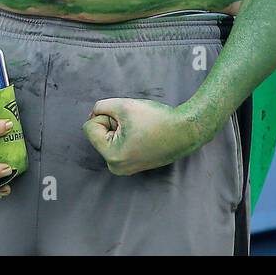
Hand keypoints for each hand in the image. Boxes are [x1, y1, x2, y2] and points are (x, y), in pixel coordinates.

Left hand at [82, 98, 205, 175]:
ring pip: (110, 138)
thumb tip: (93, 114)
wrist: (185, 131)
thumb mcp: (123, 105)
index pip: (90, 127)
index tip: (124, 117)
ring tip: (140, 128)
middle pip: (99, 134)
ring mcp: (125, 169)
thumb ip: (101, 107)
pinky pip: (120, 145)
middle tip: (134, 122)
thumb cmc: (156, 119)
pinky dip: (128, 135)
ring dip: (121, 128)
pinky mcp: (133, 165)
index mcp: (111, 156)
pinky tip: (144, 134)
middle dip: (113, 123)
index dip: (105, 115)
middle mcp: (116, 167)